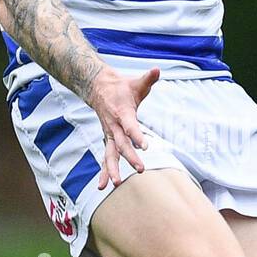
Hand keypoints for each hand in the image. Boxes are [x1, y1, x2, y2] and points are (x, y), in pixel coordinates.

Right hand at [86, 65, 160, 189]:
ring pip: (110, 154)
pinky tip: (104, 186)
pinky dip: (104, 172)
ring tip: (117, 183)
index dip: (137, 135)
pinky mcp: (109, 140)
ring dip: (112, 169)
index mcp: (122, 113)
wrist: (99, 89)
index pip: (130, 126)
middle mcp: (114, 126)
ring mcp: (109, 135)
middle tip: (141, 168)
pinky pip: (106, 158)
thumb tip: (158, 70)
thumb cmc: (122, 88)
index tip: (145, 145)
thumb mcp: (136, 83)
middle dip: (130, 157)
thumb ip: (148, 79)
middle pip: (121, 144)